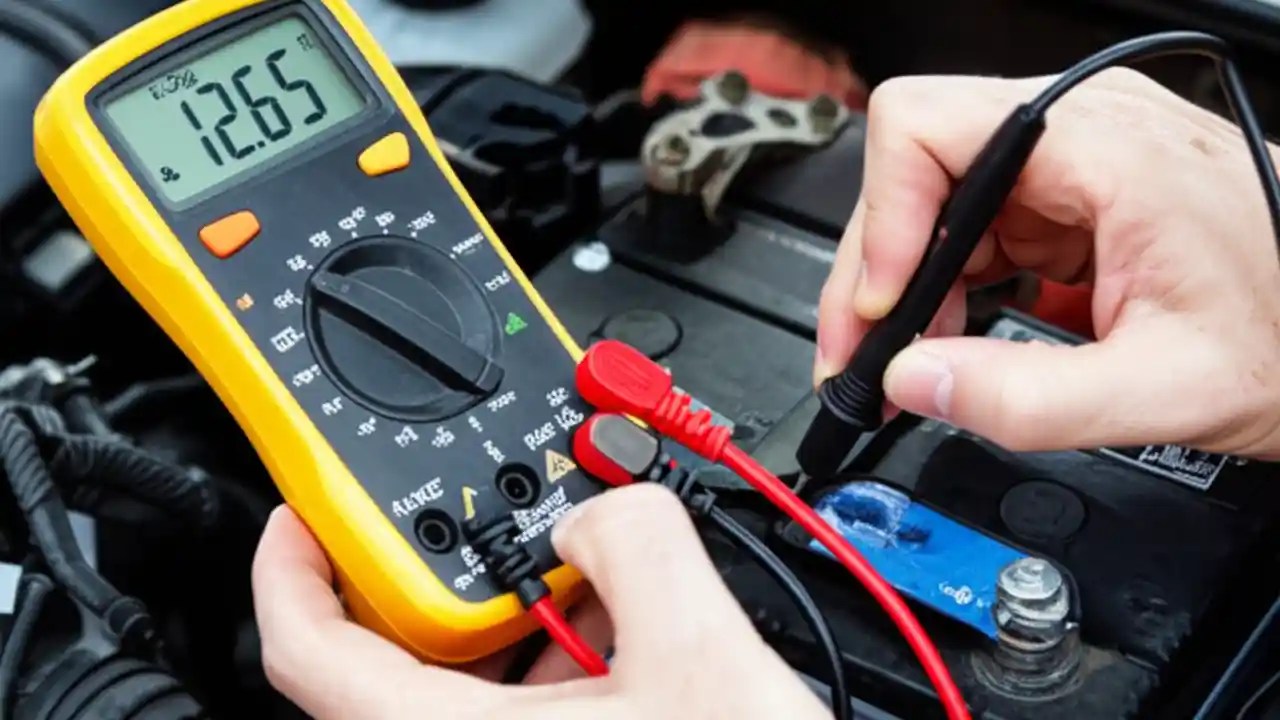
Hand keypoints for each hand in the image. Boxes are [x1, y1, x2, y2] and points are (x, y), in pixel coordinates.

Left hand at [251, 485, 828, 719]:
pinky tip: (610, 644)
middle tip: (489, 532)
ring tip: (575, 578)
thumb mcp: (707, 660)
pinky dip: (541, 669)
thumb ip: (641, 544)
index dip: (290, 564)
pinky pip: (508, 718)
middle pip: (386, 660)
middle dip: (443, 578)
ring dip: (506, 623)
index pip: (305, 651)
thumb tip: (605, 505)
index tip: (307, 512)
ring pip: (456, 692)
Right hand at [816, 68, 1279, 458]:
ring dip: (909, 286)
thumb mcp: (1163, 392)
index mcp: (1105, 146)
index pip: (925, 127)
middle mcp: (1079, 131)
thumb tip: (916, 383)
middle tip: (867, 358)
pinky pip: (969, 224)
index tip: (884, 307)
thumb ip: (1026, 400)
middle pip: (913, 167)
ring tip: (924, 359)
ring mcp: (1069, 159)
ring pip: (930, 199)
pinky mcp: (1066, 196)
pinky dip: (946, 286)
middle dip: (879, 270)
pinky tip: (961, 335)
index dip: (884, 219)